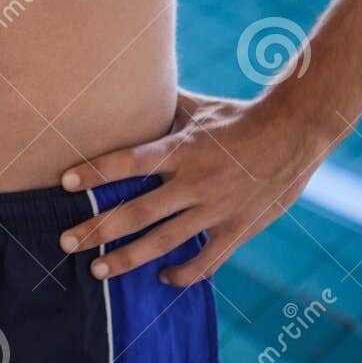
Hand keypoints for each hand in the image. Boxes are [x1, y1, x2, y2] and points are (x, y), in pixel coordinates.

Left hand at [57, 90, 329, 285]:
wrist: (296, 133)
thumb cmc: (240, 117)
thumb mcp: (199, 108)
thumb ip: (163, 107)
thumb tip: (129, 84)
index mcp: (183, 149)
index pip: (130, 162)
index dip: (96, 172)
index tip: (64, 183)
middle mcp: (195, 182)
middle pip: (138, 212)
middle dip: (99, 230)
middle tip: (66, 242)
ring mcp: (217, 209)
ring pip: (164, 242)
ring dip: (128, 258)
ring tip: (98, 270)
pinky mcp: (238, 229)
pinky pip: (206, 261)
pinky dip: (182, 274)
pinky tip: (161, 277)